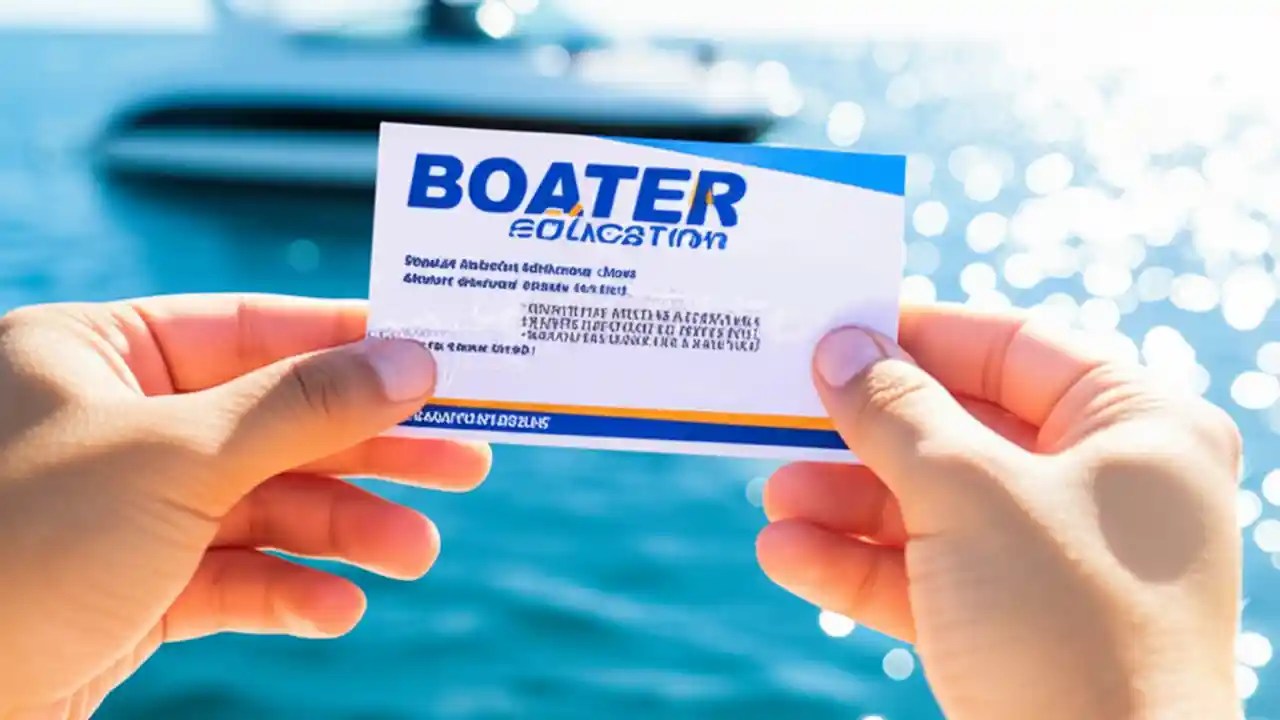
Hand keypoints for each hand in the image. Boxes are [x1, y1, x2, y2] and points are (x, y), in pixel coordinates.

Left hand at [0, 294, 489, 718]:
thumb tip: (413, 361)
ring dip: (346, 529)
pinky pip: (236, 575)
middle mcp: (114, 423)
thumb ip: (302, 406)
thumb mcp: (175, 457)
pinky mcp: (138, 587)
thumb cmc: (22, 548)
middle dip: (369, 450)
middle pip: (276, 421)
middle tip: (466, 461)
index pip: (250, 329)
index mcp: (95, 354)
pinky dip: (291, 590)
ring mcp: (128, 508)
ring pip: (267, 504)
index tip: (438, 359)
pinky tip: (336, 608)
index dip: (350, 343)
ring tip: (416, 551)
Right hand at [756, 305, 1241, 718]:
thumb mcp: (971, 497)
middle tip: (786, 414)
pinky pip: (928, 573)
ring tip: (776, 500)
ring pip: (934, 505)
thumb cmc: (1066, 628)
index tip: (837, 326)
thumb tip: (840, 347)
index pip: (1014, 346)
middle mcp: (1103, 486)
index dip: (919, 334)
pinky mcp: (1016, 624)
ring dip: (847, 503)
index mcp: (1136, 428)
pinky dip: (860, 564)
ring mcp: (1058, 559)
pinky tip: (789, 557)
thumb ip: (896, 414)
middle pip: (960, 428)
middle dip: (865, 434)